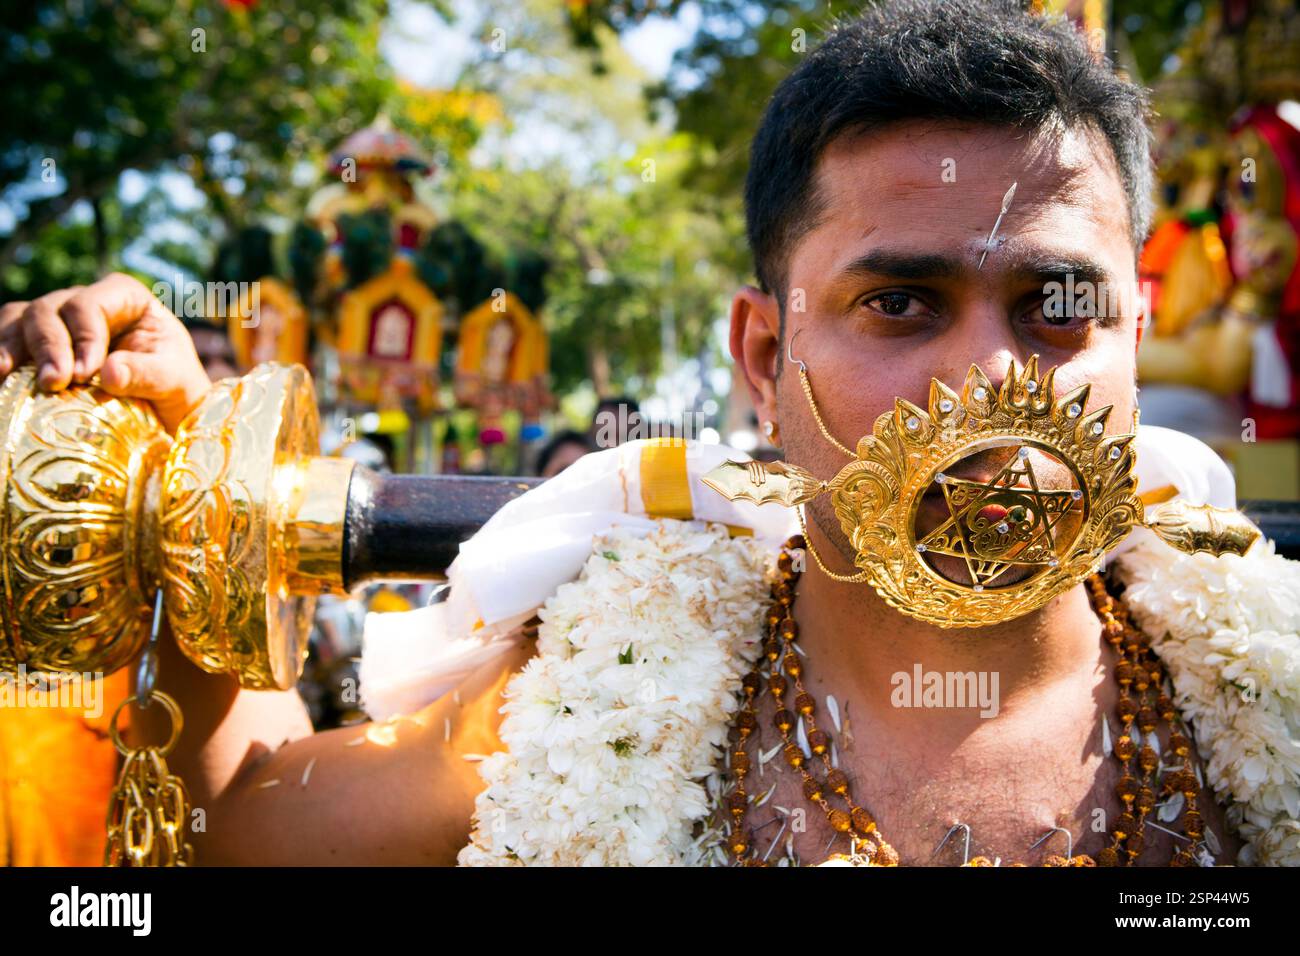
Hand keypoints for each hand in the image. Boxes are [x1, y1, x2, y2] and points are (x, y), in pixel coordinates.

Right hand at [0, 272, 211, 432]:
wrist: (164, 408)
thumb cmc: (174, 385)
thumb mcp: (174, 380)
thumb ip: (146, 373)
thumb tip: (109, 372)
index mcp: (124, 297)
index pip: (91, 305)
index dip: (84, 336)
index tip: (86, 373)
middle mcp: (86, 301)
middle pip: (50, 310)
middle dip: (49, 346)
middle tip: (53, 383)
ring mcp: (58, 320)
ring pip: (22, 319)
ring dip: (12, 346)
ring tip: (6, 373)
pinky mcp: (38, 344)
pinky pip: (8, 338)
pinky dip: (2, 352)